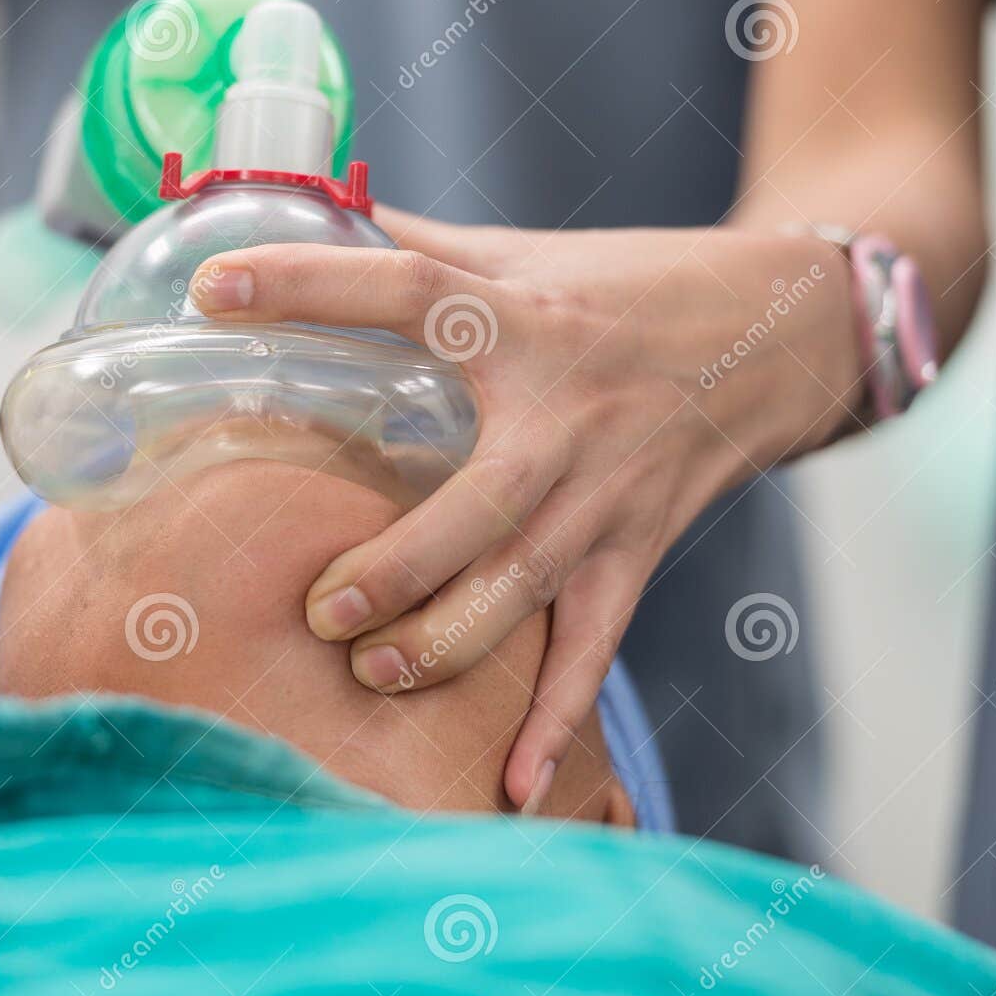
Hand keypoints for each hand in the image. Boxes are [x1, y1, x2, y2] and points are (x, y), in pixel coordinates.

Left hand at [190, 211, 859, 808]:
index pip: (407, 291)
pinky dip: (556, 720)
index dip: (310, 284)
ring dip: (448, 643)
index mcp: (525, 320)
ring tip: (372, 674)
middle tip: (319, 607)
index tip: (212, 288)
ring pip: (526, 589)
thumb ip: (425, 247)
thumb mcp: (528, 255)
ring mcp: (610, 495)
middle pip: (480, 506)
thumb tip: (317, 213)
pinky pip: (594, 647)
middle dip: (399, 566)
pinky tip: (508, 782)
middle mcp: (569, 416)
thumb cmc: (636, 287)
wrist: (783, 331)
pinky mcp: (639, 549)